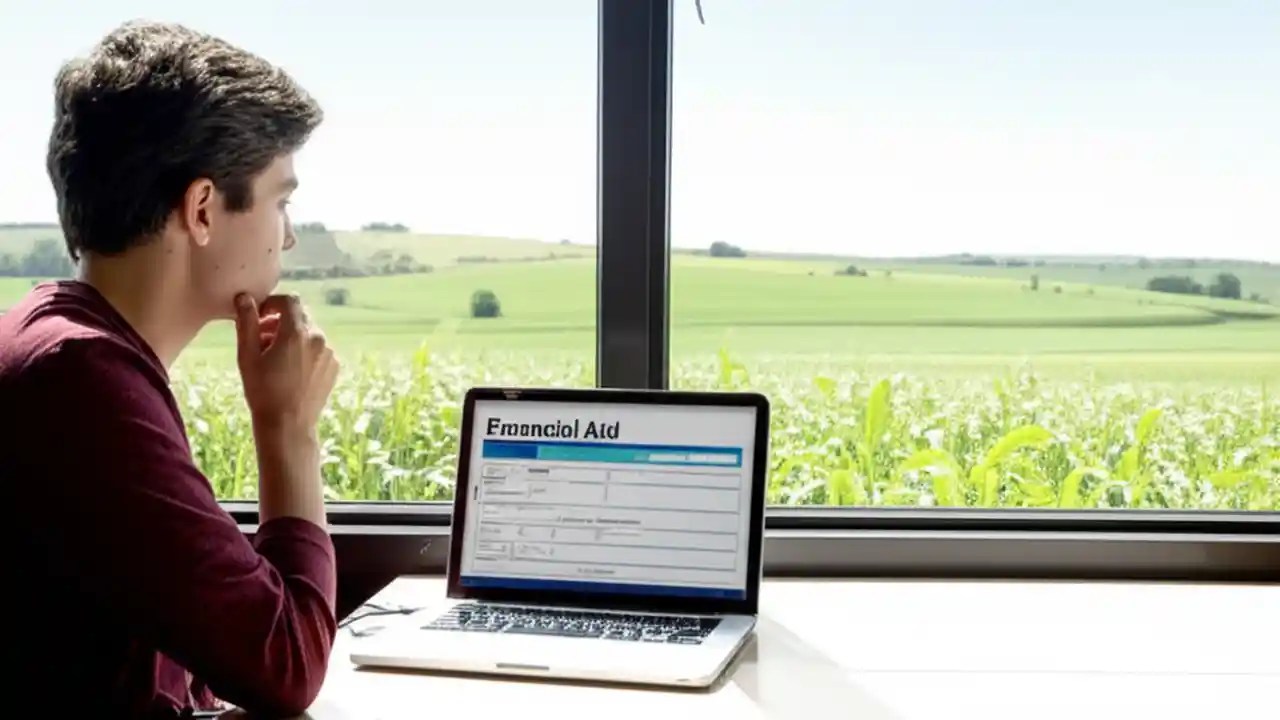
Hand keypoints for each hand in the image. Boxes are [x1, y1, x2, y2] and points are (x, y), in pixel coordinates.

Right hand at [234, 293, 338, 431]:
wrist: (288, 425)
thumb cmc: (263, 391)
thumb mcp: (247, 355)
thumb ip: (247, 321)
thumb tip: (244, 297)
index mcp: (297, 333)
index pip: (289, 300)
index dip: (272, 303)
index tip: (260, 317)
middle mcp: (319, 339)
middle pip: (300, 317)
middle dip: (280, 322)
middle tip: (262, 340)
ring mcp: (329, 354)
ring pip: (309, 334)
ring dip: (292, 338)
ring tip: (274, 359)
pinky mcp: (334, 367)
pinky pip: (318, 349)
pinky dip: (305, 351)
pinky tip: (290, 371)